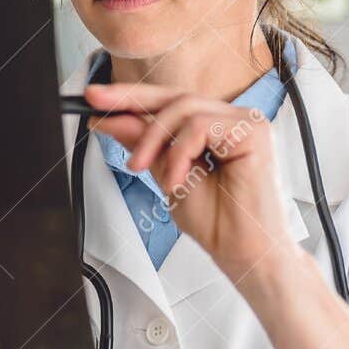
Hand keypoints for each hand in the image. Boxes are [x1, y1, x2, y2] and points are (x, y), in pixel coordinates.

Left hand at [85, 82, 296, 281]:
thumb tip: (111, 119)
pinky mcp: (254, 132)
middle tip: (102, 118)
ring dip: (155, 140)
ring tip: (146, 171)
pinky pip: (201, 125)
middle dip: (132, 106)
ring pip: (184, 107)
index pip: (170, 101)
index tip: (94, 99)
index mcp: (216, 128)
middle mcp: (232, 120)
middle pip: (175, 96)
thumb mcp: (166, 176)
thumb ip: (144, 145)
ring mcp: (247, 123)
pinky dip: (180, 151)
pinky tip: (177, 179)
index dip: (131, 97)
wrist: (243, 252)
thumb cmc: (219, 223)